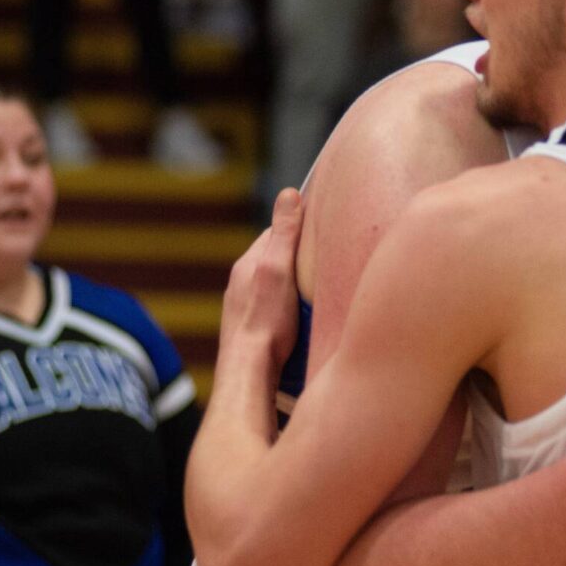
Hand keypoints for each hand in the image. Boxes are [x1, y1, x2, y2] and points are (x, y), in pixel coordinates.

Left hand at [218, 188, 304, 380]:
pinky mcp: (251, 329)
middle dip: (298, 259)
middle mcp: (241, 283)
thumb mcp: (278, 269)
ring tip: (315, 293)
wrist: (249, 372)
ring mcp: (243, 307)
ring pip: (274, 285)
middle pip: (276, 260)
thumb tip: (290, 193)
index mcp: (248, 264)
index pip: (276, 234)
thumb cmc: (266, 323)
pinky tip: (300, 319)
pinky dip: (287, 307)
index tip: (321, 231)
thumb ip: (284, 233)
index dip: (299, 231)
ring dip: (293, 286)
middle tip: (324, 264)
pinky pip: (273, 308)